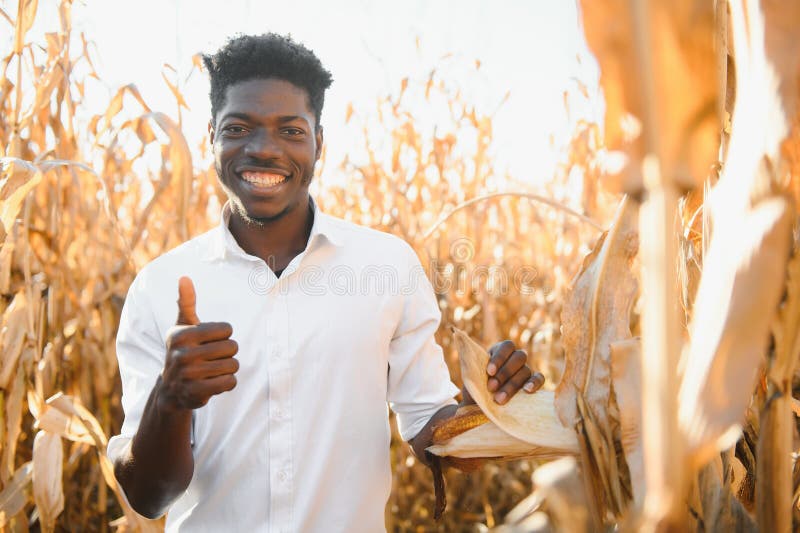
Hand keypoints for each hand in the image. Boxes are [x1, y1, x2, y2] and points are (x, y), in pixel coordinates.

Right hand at [158, 276, 238, 410]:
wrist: (171, 388)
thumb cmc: (183, 350)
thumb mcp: (183, 327)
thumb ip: (186, 302)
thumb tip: (184, 277)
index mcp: (182, 335)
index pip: (227, 329)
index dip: (224, 335)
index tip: (209, 342)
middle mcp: (182, 354)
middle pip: (232, 347)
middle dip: (228, 353)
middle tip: (212, 358)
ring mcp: (188, 375)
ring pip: (233, 365)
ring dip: (228, 368)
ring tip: (213, 370)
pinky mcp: (195, 392)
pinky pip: (230, 382)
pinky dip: (228, 382)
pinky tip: (215, 382)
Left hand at [463, 340, 543, 405]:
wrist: (479, 407)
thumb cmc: (475, 389)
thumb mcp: (472, 378)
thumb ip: (473, 370)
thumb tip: (469, 360)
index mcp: (500, 351)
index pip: (506, 346)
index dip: (499, 358)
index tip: (489, 372)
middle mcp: (515, 358)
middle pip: (518, 357)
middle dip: (505, 373)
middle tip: (491, 387)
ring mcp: (525, 370)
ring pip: (526, 370)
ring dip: (512, 385)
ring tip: (499, 399)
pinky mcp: (533, 382)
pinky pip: (539, 379)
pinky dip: (534, 383)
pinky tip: (527, 391)